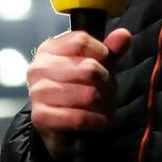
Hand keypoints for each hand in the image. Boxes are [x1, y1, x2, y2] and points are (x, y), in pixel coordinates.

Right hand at [27, 28, 131, 157]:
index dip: (103, 53)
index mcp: (49, 49)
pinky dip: (98, 121)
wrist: (57, 126)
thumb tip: (124, 35)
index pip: (81, 41)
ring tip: (106, 107)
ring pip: (88, 95)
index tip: (108, 66)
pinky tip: (103, 121)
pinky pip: (80, 118)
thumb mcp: (95, 65)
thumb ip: (110, 50)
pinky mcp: (41, 117)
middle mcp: (39, 68)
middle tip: (109, 92)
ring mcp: (37, 92)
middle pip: (89, 69)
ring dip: (105, 105)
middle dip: (107, 83)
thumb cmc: (76, 89)